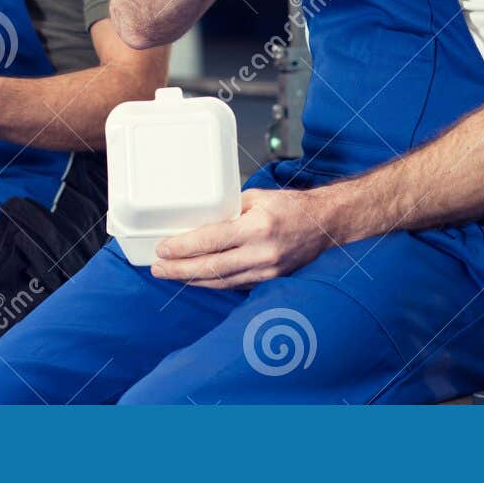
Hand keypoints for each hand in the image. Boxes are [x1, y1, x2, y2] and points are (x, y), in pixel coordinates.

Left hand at [150, 188, 333, 288]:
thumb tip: (198, 218)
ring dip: (192, 280)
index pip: (212, 241)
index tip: (163, 248)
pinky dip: (212, 282)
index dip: (184, 247)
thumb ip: (228, 209)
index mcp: (258, 228)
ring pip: (221, 281)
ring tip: (169, 274)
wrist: (325, 226)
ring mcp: (267, 271)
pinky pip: (234, 285)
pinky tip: (196, 278)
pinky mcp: (269, 281)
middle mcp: (262, 254)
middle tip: (158, 267)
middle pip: (211, 268)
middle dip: (180, 269)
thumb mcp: (257, 198)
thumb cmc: (292, 207)